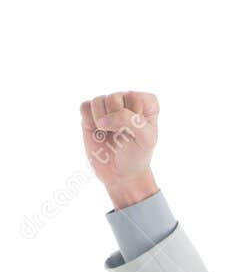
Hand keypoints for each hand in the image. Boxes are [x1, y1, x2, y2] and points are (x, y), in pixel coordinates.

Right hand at [79, 90, 158, 205]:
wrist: (121, 174)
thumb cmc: (137, 155)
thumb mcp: (146, 139)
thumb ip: (129, 119)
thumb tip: (103, 119)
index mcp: (145, 103)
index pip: (136, 97)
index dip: (135, 117)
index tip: (138, 132)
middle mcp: (126, 100)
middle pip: (114, 98)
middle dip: (117, 121)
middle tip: (121, 136)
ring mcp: (107, 106)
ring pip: (98, 101)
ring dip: (102, 122)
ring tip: (109, 134)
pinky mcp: (91, 113)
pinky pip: (85, 107)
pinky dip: (89, 121)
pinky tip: (98, 132)